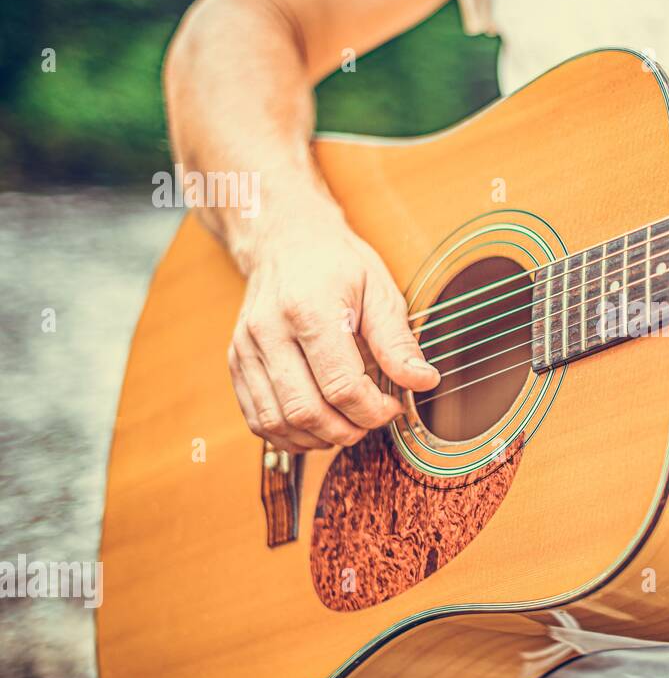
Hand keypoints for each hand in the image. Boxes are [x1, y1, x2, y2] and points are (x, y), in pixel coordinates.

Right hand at [227, 202, 439, 451]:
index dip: (373, 410)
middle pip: (306, 410)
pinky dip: (290, 435)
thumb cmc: (337, 264)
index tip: (393, 406)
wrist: (285, 239)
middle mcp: (268, 330)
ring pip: (278, 422)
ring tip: (348, 425)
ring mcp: (246, 348)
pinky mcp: (236, 362)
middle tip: (372, 420)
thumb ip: (397, 342)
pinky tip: (318, 426)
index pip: (341, 385)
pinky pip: (258, 419)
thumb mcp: (379, 290)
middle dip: (348, 429)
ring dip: (319, 437)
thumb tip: (424, 381)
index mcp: (309, 309)